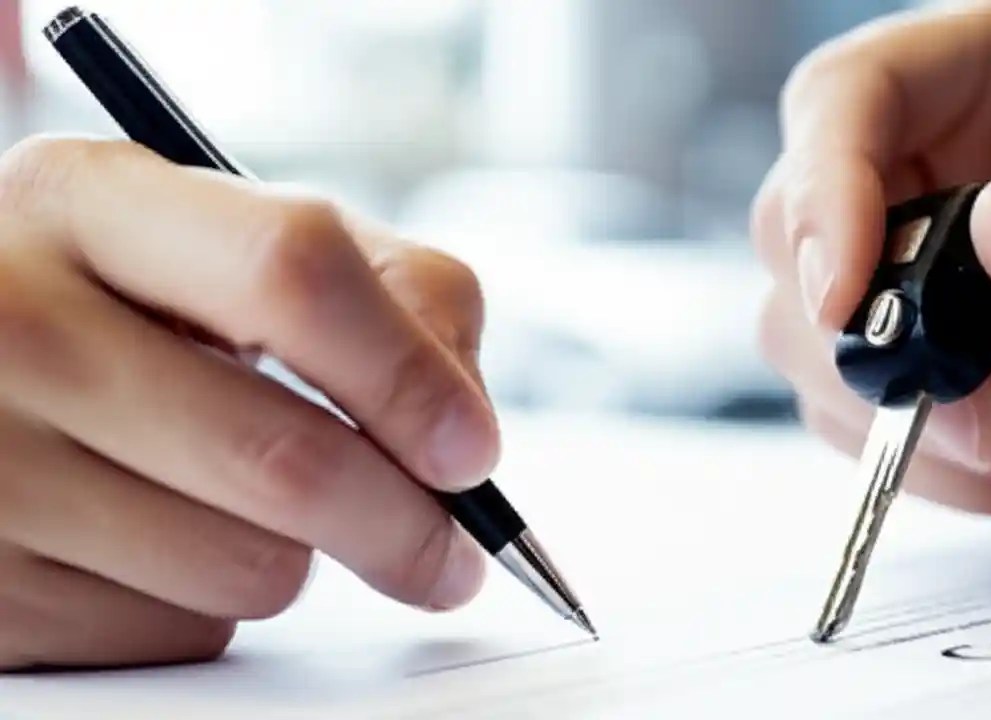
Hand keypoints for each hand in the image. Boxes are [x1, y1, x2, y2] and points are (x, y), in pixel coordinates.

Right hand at [0, 137, 498, 669]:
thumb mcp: (221, 241)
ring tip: (237, 497)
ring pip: (250, 569)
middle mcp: (11, 320)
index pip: (292, 272)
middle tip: (449, 552)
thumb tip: (464, 416)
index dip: (409, 373)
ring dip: (297, 557)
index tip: (471, 451)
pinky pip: (181, 632)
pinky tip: (157, 541)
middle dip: (407, 524)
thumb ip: (378, 287)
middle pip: (287, 459)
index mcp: (89, 202)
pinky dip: (210, 604)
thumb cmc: (114, 303)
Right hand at [753, 3, 990, 512]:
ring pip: (805, 340)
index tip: (846, 294)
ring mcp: (884, 266)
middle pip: (792, 228)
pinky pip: (848, 419)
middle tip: (983, 410)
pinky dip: (936, 464)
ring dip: (918, 417)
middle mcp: (911, 163)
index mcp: (982, 77)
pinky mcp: (881, 355)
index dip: (823, 185)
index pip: (847, 96)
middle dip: (875, 340)